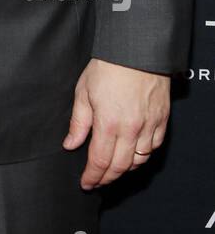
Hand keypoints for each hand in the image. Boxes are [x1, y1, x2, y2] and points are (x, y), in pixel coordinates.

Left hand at [63, 58, 170, 189]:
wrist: (135, 50)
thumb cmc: (107, 67)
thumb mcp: (83, 92)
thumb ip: (78, 122)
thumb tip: (70, 144)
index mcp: (108, 123)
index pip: (99, 161)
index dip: (92, 176)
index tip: (86, 183)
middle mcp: (130, 129)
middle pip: (120, 167)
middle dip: (107, 178)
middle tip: (97, 182)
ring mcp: (148, 125)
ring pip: (139, 160)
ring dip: (125, 169)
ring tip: (113, 170)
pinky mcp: (161, 119)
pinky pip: (154, 146)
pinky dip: (143, 155)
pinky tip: (133, 154)